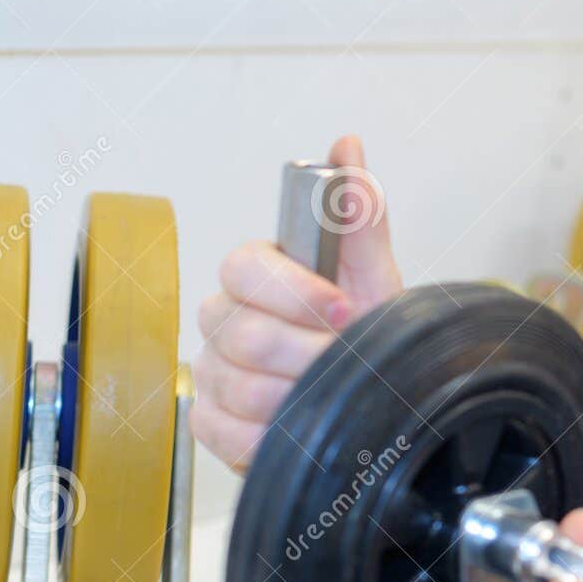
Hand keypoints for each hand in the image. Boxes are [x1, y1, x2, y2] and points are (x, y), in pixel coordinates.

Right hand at [193, 135, 403, 469]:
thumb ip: (359, 215)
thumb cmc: (363, 334)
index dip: (296, 292)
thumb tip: (348, 146)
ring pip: (239, 385)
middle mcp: (224, 319)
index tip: (346, 310)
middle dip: (309, 354)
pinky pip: (226, 431)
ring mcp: (212, 370)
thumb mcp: (372, 276)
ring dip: (301, 397)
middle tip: (346, 361)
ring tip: (332, 394)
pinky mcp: (210, 421)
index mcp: (256, 275)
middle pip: (243, 334)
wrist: (368, 401)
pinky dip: (273, 435)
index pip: (244, 268)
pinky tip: (301, 425)